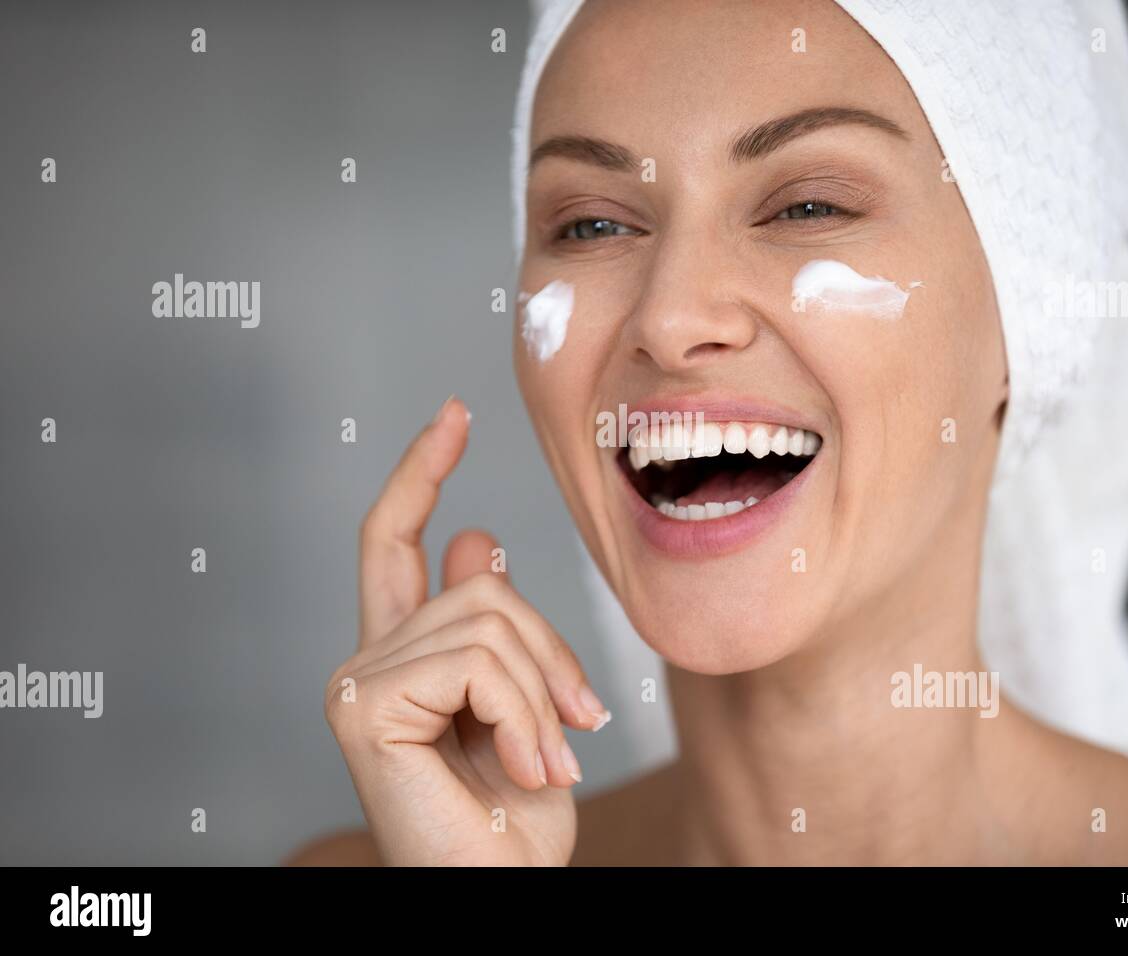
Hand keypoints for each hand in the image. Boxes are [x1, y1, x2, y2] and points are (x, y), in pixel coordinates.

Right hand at [324, 397, 609, 864]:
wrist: (504, 890)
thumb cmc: (516, 816)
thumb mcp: (524, 704)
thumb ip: (492, 626)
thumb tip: (475, 536)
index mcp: (405, 654)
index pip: (395, 540)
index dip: (423, 471)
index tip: (456, 412)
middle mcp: (369, 659)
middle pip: (480, 583)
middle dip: (551, 651)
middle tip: (577, 727)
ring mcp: (357, 680)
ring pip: (489, 618)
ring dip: (544, 696)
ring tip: (548, 760)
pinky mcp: (362, 703)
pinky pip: (478, 660)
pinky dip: (526, 715)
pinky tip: (527, 768)